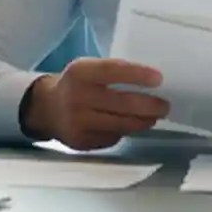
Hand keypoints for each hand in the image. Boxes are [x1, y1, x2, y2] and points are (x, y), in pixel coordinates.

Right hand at [21, 58, 169, 150]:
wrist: (46, 109)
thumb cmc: (77, 84)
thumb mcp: (87, 70)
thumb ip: (112, 73)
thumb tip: (151, 83)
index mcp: (80, 73)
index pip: (112, 71)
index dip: (137, 75)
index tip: (159, 79)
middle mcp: (77, 97)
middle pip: (121, 104)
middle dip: (149, 106)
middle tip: (165, 106)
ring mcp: (79, 122)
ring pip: (121, 125)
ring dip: (143, 121)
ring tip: (153, 117)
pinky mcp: (82, 142)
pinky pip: (112, 137)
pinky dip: (125, 131)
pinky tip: (130, 125)